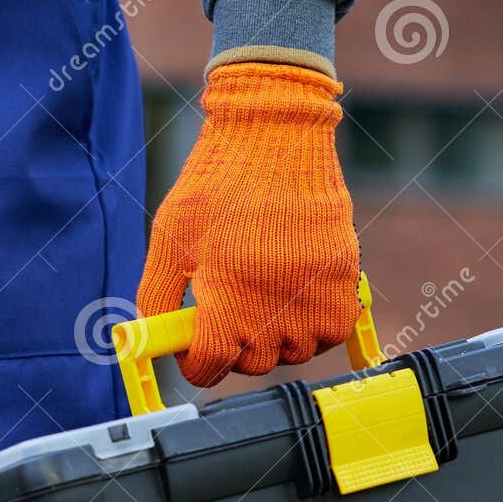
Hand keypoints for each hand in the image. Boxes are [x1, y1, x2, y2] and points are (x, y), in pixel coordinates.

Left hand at [137, 63, 360, 385]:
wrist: (274, 134)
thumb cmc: (214, 185)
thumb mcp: (168, 240)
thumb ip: (157, 297)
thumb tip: (159, 341)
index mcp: (226, 298)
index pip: (211, 366)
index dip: (196, 364)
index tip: (194, 351)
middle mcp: (274, 304)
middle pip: (255, 364)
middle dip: (235, 350)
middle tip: (227, 317)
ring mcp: (314, 292)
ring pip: (296, 351)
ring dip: (277, 341)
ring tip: (261, 306)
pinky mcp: (344, 275)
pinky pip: (333, 329)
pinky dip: (315, 327)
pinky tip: (294, 303)